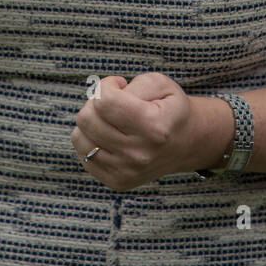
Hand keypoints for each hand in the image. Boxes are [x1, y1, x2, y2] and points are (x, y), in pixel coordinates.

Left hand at [71, 72, 202, 190]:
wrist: (186, 143)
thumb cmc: (169, 108)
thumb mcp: (160, 84)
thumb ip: (132, 85)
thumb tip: (103, 98)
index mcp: (153, 127)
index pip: (104, 101)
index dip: (107, 85)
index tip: (119, 85)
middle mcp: (139, 154)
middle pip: (87, 118)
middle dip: (95, 102)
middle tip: (113, 103)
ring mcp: (127, 171)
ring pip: (79, 137)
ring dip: (91, 121)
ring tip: (110, 120)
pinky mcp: (117, 181)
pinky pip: (83, 155)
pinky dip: (91, 140)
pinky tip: (109, 135)